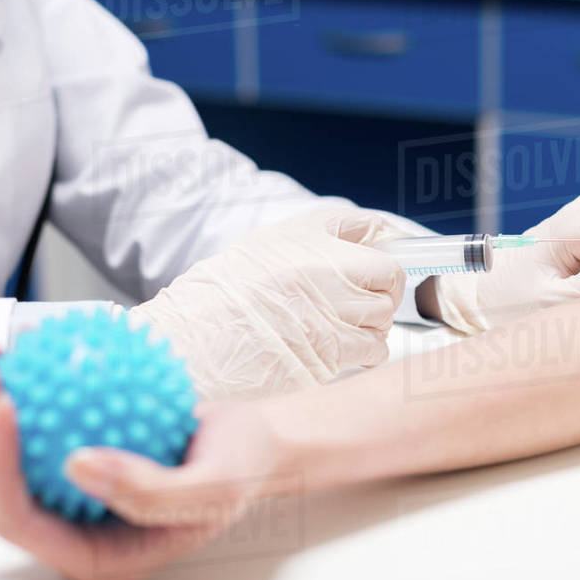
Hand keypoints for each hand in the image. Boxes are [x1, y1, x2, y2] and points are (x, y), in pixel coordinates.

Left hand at [0, 343, 291, 579]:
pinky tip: (25, 349)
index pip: (22, 522)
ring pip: (0, 465)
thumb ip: (151, 489)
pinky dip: (22, 393)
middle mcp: (71, 538)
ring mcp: (67, 507)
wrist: (255, 445)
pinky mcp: (69, 473)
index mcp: (95, 560)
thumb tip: (76, 466)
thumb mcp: (215, 484)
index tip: (8, 403)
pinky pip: (30, 436)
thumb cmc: (243, 468)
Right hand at [130, 207, 408, 400]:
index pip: (369, 227)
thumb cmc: (216, 300)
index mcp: (305, 235)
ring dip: (373, 324)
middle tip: (367, 301)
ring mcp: (331, 307)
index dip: (384, 243)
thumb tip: (360, 245)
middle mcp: (323, 265)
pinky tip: (344, 351)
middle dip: (385, 290)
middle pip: (388, 273)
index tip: (386, 255)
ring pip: (384, 314)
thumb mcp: (259, 249)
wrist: (191, 341)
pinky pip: (373, 348)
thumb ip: (308, 244)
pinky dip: (367, 351)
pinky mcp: (332, 348)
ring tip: (344, 329)